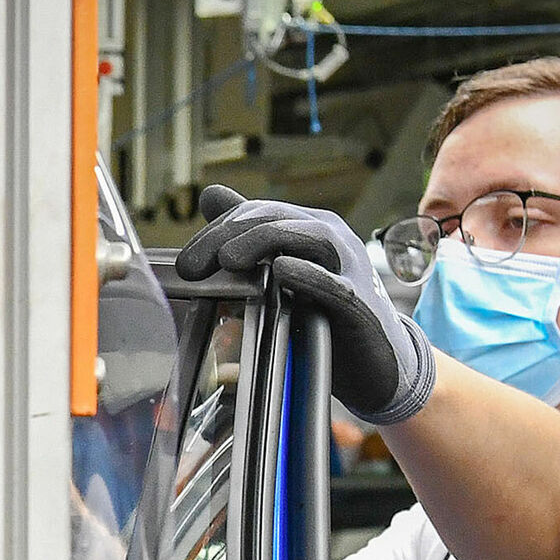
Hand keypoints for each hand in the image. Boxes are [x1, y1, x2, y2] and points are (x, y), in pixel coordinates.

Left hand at [175, 184, 435, 424]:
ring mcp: (348, 269)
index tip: (184, 264)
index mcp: (308, 229)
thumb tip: (212, 195)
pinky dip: (309, 274)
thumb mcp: (281, 275)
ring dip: (265, 241)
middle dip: (228, 235)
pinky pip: (335, 284)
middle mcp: (330, 240)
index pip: (255, 213)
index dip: (216, 231)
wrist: (375, 365)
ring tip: (228, 258)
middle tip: (191, 265)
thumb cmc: (323, 318)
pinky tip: (281, 270)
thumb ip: (248, 237)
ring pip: (310, 236)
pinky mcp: (358, 305)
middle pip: (276, 218)